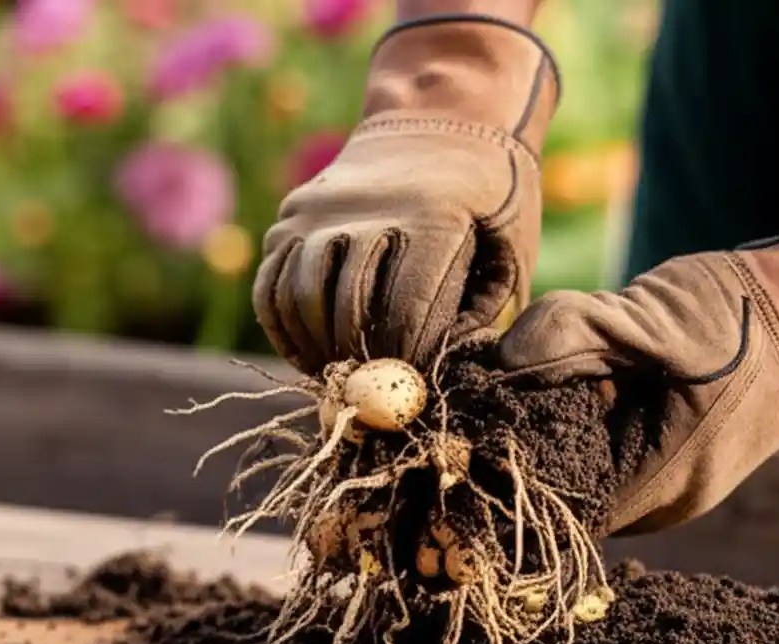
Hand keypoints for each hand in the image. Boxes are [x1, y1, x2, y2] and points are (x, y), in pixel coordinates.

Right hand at [252, 15, 557, 374]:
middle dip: (359, 360)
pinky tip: (304, 353)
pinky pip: (270, 282)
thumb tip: (445, 369)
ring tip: (337, 376)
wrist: (440, 116)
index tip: (415, 386)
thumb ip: (485, 308)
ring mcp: (319, 209)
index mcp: (430, 217)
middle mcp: (365, 210)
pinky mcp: (291, 214)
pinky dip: (280, 327)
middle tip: (373, 391)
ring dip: (316, 347)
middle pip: (347, 306)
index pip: (406, 310)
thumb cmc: (488, 195)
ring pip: (299, 296)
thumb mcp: (509, 243)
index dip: (409, 360)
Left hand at [499, 193, 778, 534]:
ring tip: (538, 381)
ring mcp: (670, 484)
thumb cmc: (736, 315)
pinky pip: (606, 453)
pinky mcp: (668, 459)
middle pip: (567, 492)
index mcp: (665, 482)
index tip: (482, 415)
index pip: (560, 503)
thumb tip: (499, 362)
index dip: (513, 463)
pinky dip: (581, 421)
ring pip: (583, 472)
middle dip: (528, 445)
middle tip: (498, 392)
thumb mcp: (652, 316)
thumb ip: (573, 334)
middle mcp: (666, 500)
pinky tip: (576, 380)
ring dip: (554, 431)